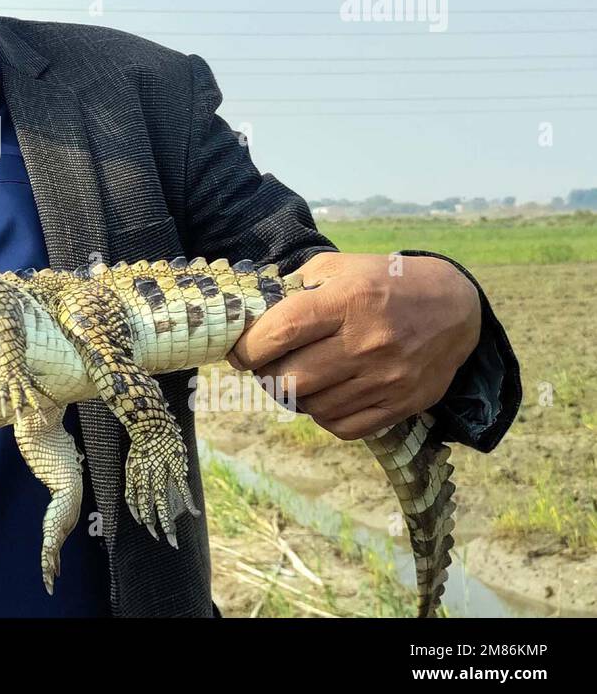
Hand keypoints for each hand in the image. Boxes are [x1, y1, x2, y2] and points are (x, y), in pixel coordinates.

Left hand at [228, 251, 480, 438]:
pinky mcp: (400, 405)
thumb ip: (297, 286)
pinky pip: (342, 426)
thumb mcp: (342, 267)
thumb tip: (255, 313)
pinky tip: (323, 395)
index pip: (281, 332)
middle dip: (265, 375)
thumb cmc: (386, 283)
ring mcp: (385, 379)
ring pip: (312, 407)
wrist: (456, 308)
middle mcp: (366, 343)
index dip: (248, 347)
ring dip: (292, 396)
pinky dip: (322, 415)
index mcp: (347, 301)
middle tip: (264, 366)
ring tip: (294, 377)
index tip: (238, 351)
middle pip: (291, 379)